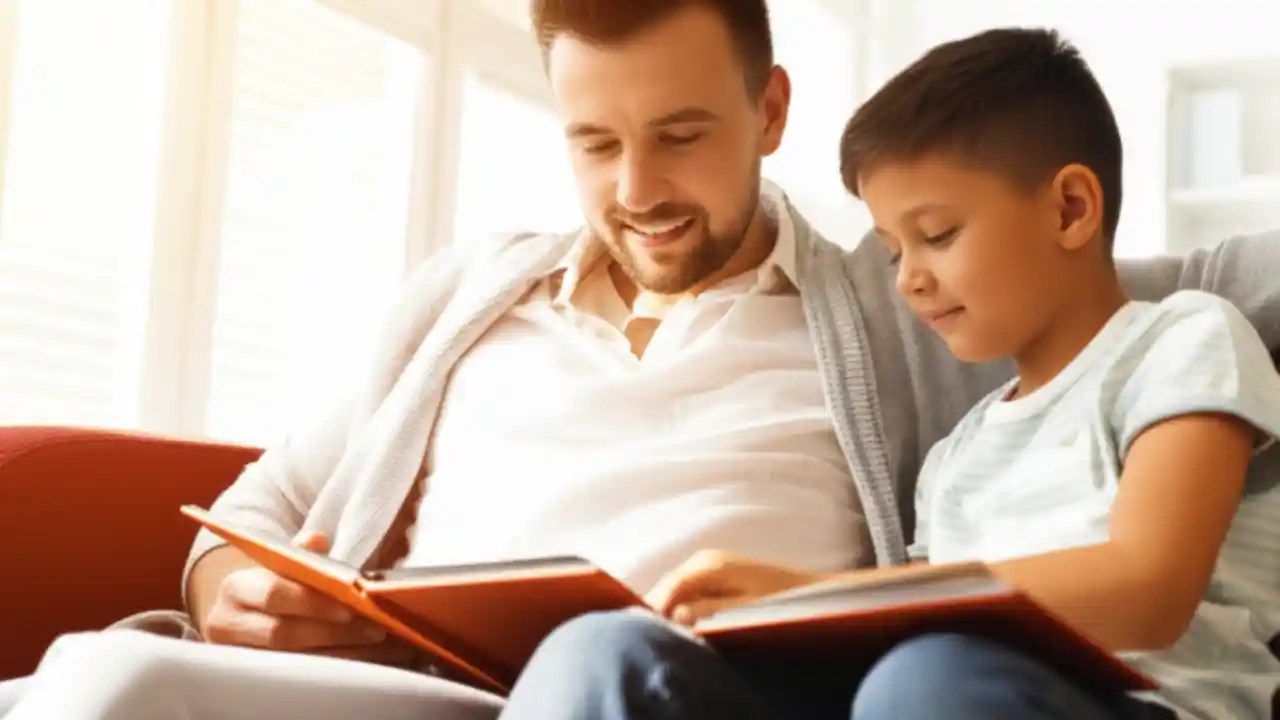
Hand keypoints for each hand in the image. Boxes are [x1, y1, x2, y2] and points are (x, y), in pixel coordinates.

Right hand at [202, 531, 415, 665]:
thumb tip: (317, 539)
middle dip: (332, 632)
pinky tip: (362, 658)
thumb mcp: (279, 566)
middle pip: (282, 633)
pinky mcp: (253, 676)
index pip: (274, 594)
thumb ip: (300, 553)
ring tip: (375, 645)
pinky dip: (333, 668)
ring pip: (291, 660)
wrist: (240, 617)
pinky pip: (297, 677)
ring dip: (339, 653)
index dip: (312, 602)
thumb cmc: (270, 586)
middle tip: (374, 629)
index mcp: (237, 588)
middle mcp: (229, 623)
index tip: (350, 607)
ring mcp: (239, 655)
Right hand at [646, 551, 827, 625]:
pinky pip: (686, 588)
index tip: (647, 629)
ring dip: (668, 606)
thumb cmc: (778, 600)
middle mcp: (704, 559)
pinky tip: (679, 621)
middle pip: (668, 584)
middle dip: (658, 607)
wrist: (804, 589)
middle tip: (649, 633)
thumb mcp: (745, 608)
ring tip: (662, 630)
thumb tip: (678, 614)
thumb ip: (710, 610)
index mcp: (710, 565)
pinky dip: (680, 603)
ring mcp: (707, 563)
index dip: (656, 607)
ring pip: (675, 586)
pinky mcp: (711, 572)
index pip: (672, 585)